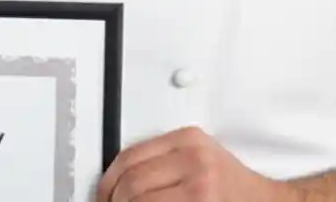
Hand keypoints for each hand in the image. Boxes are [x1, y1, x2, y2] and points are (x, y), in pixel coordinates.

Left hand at [97, 126, 299, 201]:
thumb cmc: (232, 186)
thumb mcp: (198, 157)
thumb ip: (163, 160)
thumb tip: (118, 180)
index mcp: (188, 140)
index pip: (130, 157)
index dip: (108, 181)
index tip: (103, 193)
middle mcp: (194, 160)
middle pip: (131, 182)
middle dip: (114, 201)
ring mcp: (199, 187)